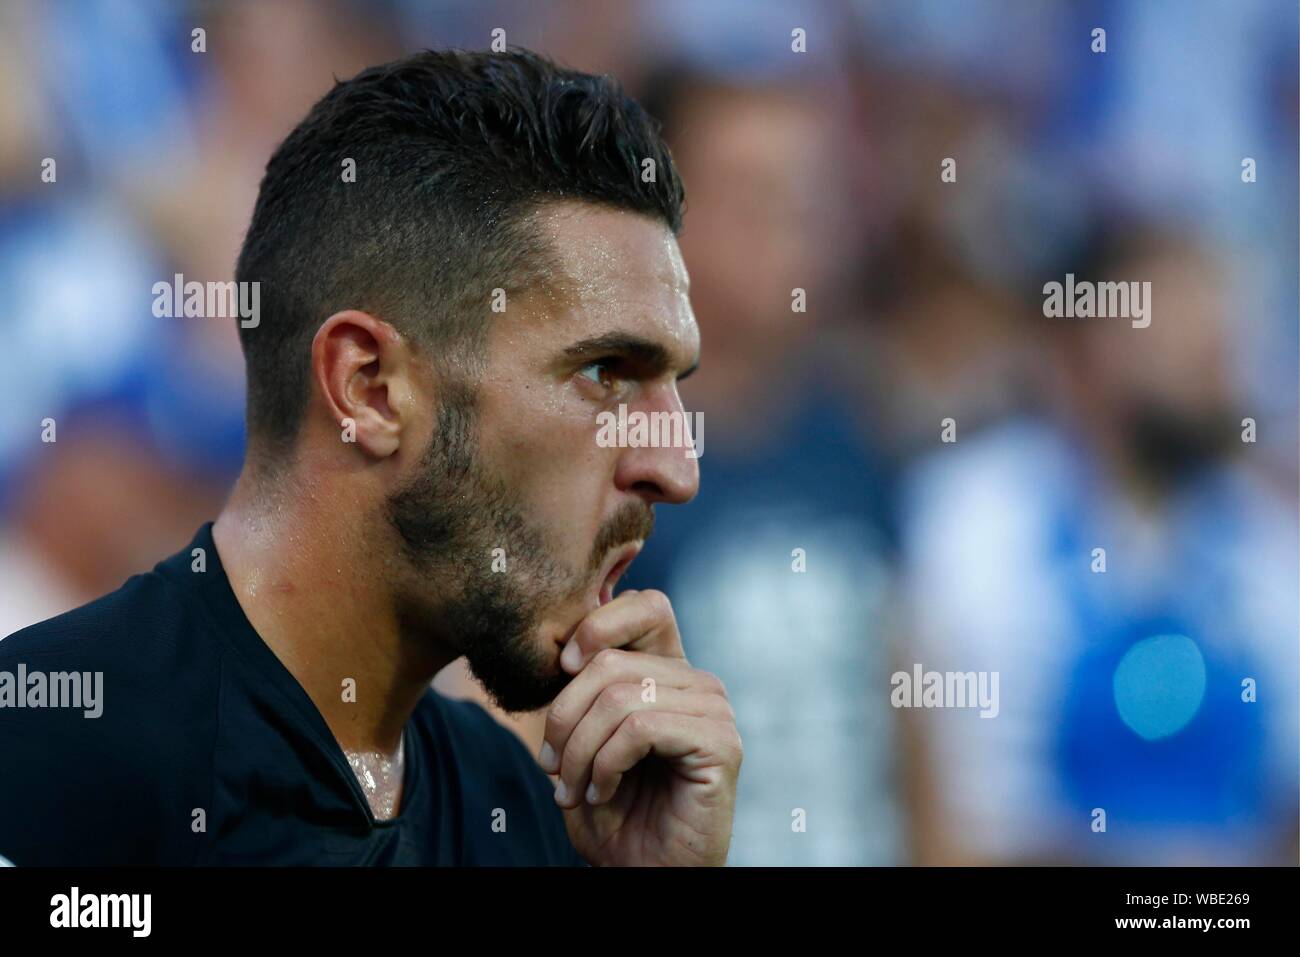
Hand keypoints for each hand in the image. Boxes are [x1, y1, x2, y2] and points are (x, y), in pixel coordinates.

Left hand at [539, 589, 741, 865]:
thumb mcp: (583, 739)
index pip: (647, 604)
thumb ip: (582, 691)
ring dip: (579, 751)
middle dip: (564, 717)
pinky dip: (605, 764)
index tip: (563, 668)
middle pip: (610, 661)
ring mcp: (714, 710)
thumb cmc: (615, 811)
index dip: (597, 624)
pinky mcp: (721, 744)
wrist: (645, 871)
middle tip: (553, 767)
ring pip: (620, 698)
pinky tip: (602, 792)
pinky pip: (640, 729)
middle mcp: (697, 682)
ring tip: (572, 789)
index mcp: (669, 671)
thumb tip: (564, 651)